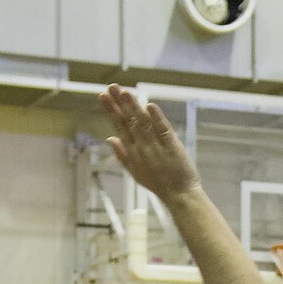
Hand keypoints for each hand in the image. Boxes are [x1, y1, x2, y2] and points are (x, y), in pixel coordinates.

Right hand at [102, 84, 202, 202]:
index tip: (103, 96)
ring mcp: (157, 147)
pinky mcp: (172, 147)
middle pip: (129, 122)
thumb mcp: (135, 172)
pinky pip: (163, 130)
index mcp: (133, 152)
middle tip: (111, 87)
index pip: (120, 127)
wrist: (179, 195)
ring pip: (143, 123)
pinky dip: (157, 118)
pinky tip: (150, 106)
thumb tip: (109, 137)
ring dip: (134, 107)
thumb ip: (122, 154)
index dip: (111, 111)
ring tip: (125, 92)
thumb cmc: (158, 183)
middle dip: (119, 104)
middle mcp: (142, 148)